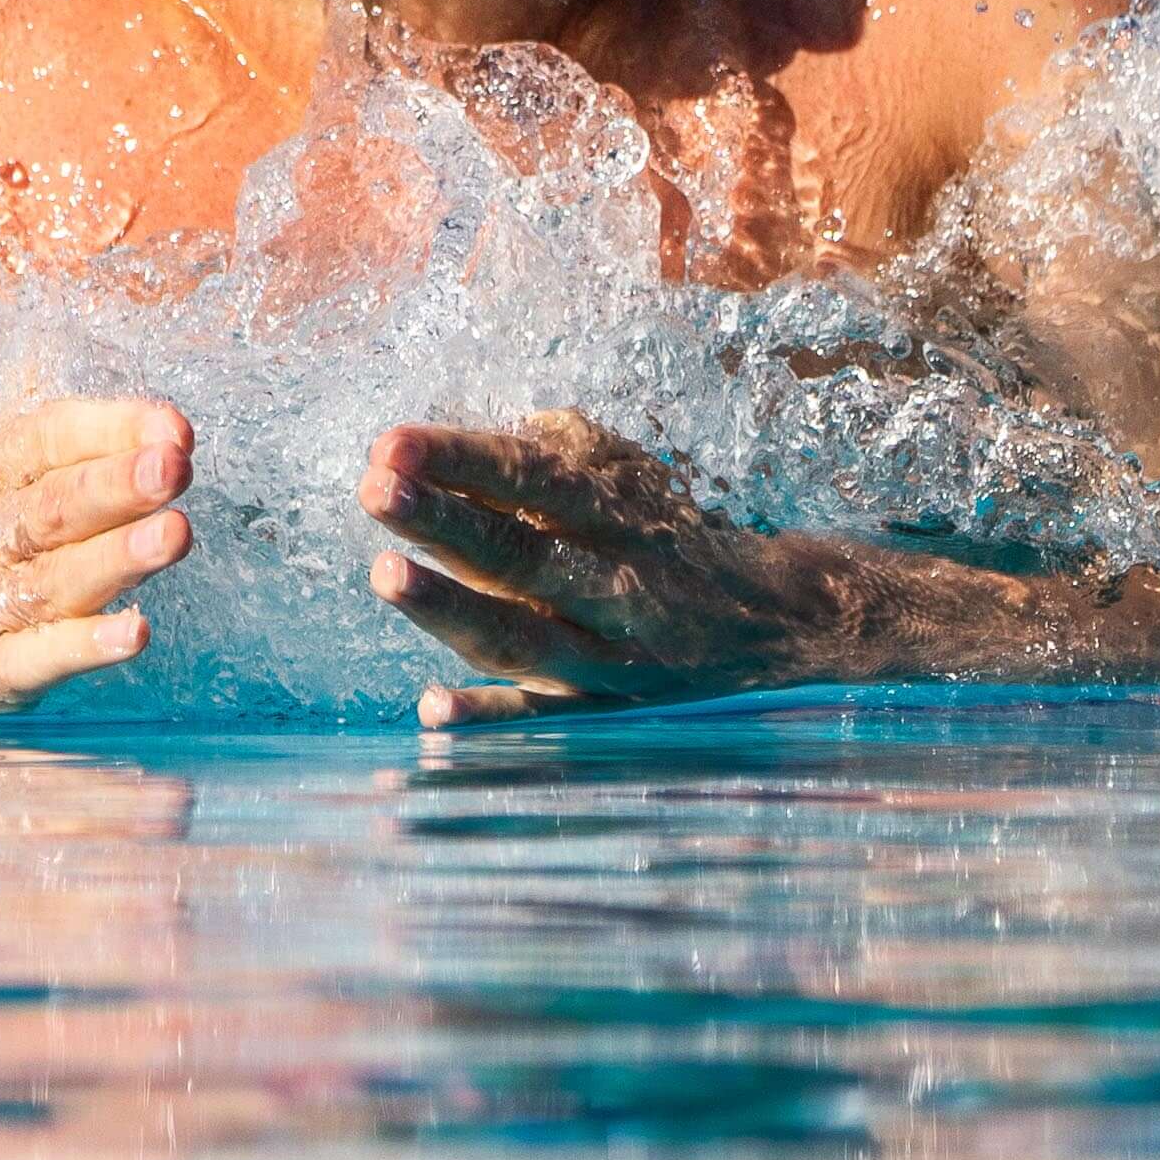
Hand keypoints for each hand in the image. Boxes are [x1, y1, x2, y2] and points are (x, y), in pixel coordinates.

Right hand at [0, 395, 197, 709]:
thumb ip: (70, 455)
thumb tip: (164, 433)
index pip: (43, 439)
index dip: (108, 430)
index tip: (172, 427)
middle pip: (47, 509)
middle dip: (114, 487)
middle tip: (170, 467)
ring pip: (47, 582)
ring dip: (114, 558)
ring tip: (172, 534)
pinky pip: (31, 659)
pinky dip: (82, 645)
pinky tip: (133, 631)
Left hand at [361, 411, 854, 729]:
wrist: (783, 622)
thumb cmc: (671, 536)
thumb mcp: (630, 474)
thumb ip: (557, 449)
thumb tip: (463, 438)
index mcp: (619, 512)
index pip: (532, 478)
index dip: (464, 459)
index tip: (392, 443)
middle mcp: (618, 583)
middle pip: (523, 554)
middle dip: (446, 522)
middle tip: (376, 490)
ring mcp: (614, 656)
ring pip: (526, 636)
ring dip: (454, 609)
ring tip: (384, 575)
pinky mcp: (609, 715)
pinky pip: (546, 720)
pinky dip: (493, 717)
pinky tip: (433, 709)